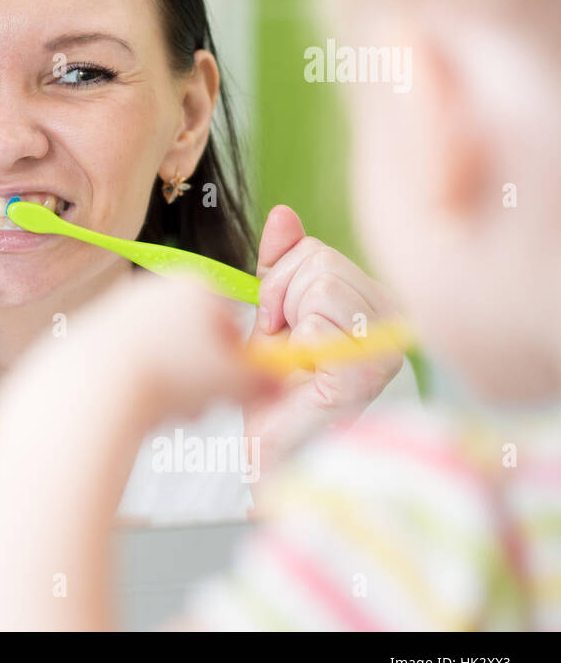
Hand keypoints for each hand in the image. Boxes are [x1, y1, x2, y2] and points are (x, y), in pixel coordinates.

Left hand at [0, 273, 278, 436]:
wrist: (96, 383)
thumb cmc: (169, 374)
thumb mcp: (235, 383)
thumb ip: (265, 383)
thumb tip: (278, 387)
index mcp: (195, 284)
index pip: (230, 321)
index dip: (235, 359)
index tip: (230, 386)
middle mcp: (156, 288)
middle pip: (195, 339)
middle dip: (201, 377)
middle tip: (198, 403)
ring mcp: (121, 307)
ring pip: (164, 357)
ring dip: (172, 387)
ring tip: (165, 409)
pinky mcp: (94, 333)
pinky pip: (131, 366)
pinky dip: (139, 387)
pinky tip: (136, 405)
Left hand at [245, 205, 404, 475]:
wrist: (269, 449)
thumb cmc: (276, 385)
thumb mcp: (274, 311)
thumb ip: (281, 262)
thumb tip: (282, 213)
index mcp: (373, 301)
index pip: (315, 252)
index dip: (280, 283)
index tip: (277, 322)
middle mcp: (392, 318)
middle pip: (318, 260)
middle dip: (280, 299)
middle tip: (282, 343)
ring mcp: (386, 343)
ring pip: (319, 281)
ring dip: (286, 319)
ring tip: (292, 357)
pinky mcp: (369, 366)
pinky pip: (319, 315)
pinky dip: (295, 339)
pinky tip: (302, 369)